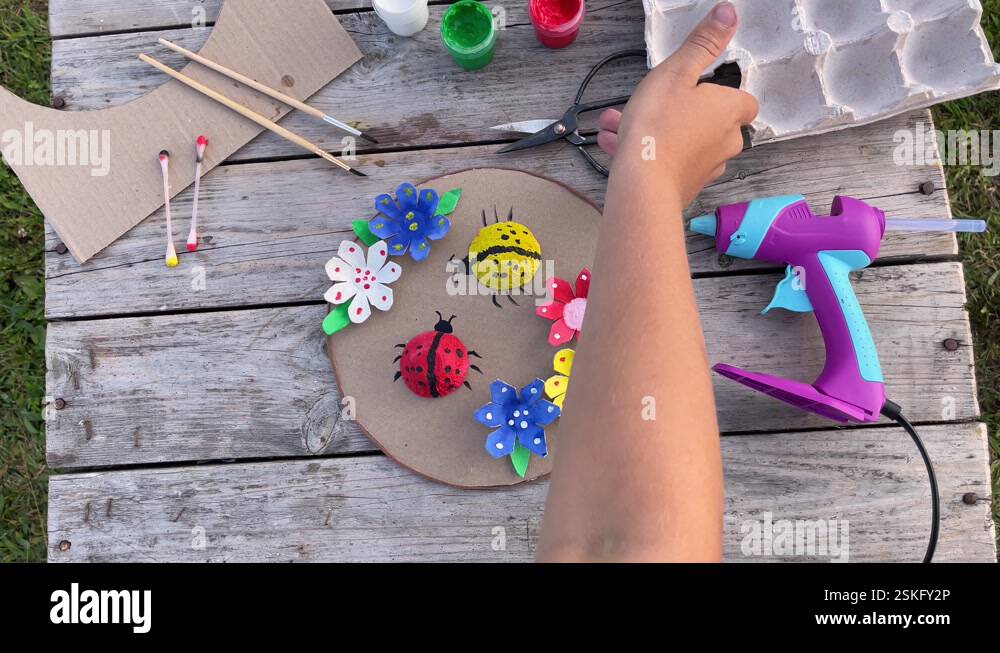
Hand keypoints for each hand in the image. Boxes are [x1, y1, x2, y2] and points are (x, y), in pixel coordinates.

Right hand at [598, 1, 757, 206]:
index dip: (720, 93)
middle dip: (677, 111)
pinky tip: (619, 145)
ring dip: (657, 131)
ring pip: (684, 141)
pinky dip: (650, 152)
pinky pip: (671, 163)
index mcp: (730, 111)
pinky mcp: (687, 187)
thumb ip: (702, 44)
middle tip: (648, 105)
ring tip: (620, 124)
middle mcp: (726, 142)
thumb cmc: (658, 128)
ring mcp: (708, 167)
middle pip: (710, 121)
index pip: (744, 100)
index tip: (696, 89)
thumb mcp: (676, 73)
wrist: (642, 185)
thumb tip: (728, 14)